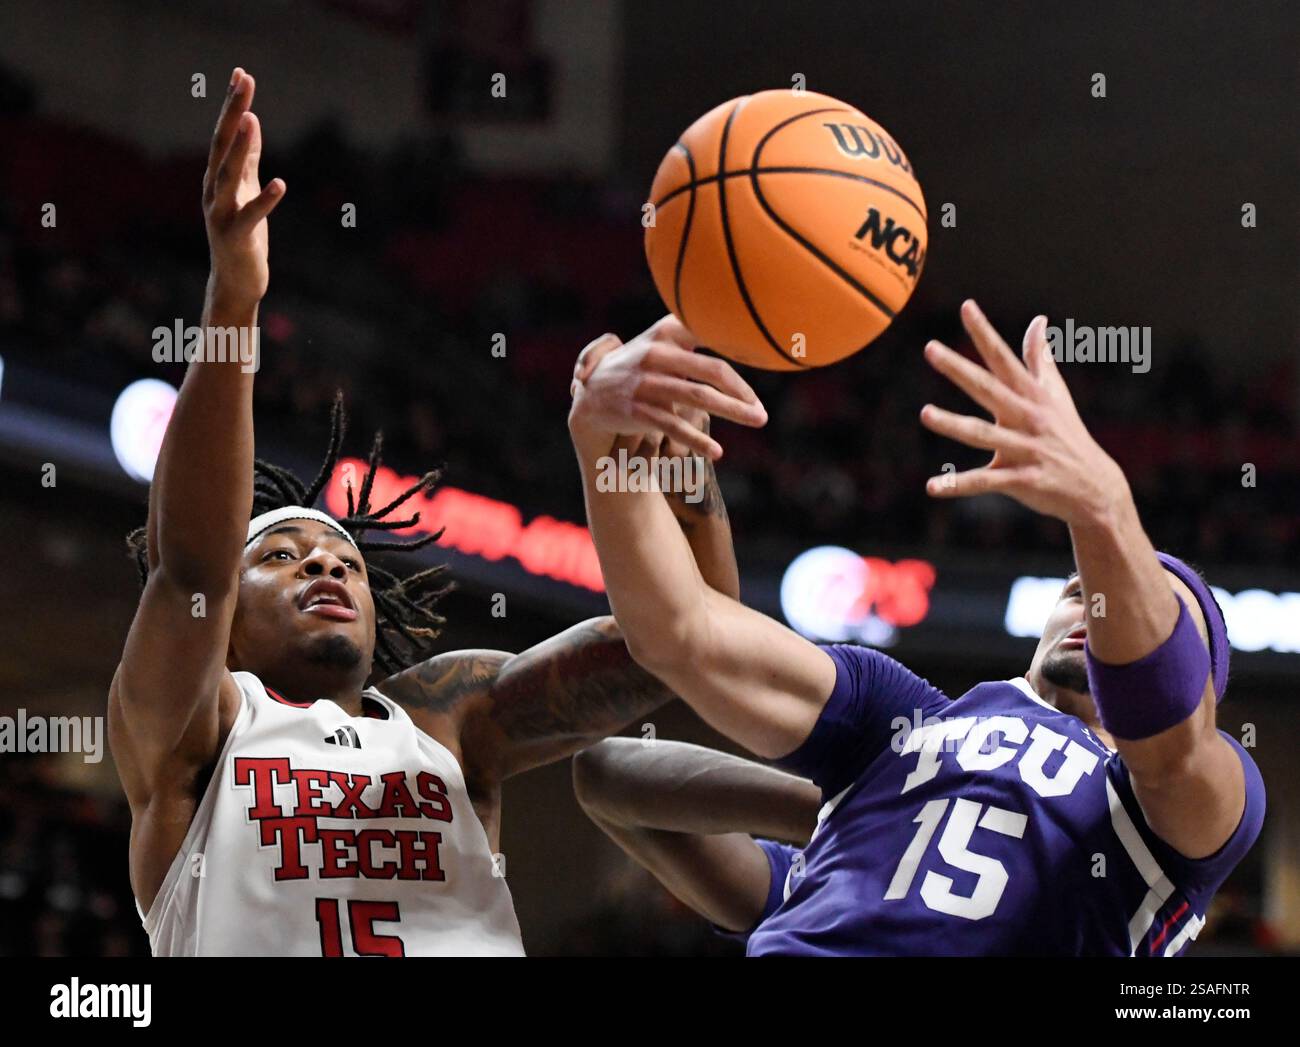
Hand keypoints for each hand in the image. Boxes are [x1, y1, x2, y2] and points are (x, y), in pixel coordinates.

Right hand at [202, 68, 284, 308]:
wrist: (235, 281)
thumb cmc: (242, 234)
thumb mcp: (246, 189)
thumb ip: (248, 157)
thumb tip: (251, 120)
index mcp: (217, 178)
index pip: (224, 133)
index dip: (232, 104)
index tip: (242, 73)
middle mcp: (212, 190)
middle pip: (222, 145)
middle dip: (232, 112)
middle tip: (243, 80)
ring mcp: (220, 214)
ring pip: (228, 175)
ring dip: (238, 147)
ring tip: (250, 118)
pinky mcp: (236, 237)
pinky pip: (250, 215)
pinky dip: (265, 200)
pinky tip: (280, 184)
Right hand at [568, 316, 766, 459]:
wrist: (590, 398)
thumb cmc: (636, 370)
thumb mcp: (657, 342)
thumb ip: (689, 333)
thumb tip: (738, 329)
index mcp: (664, 332)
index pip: (709, 333)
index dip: (739, 344)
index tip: (765, 359)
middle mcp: (655, 354)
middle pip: (712, 370)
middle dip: (743, 392)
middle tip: (763, 412)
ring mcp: (645, 382)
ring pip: (698, 397)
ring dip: (733, 411)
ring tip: (756, 421)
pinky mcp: (636, 409)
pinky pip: (674, 425)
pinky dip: (697, 440)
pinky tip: (717, 451)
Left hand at [919, 300, 1129, 527]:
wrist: (1096, 488)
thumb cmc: (1068, 435)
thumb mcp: (1057, 395)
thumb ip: (1041, 359)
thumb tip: (1038, 321)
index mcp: (1033, 396)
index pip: (1004, 358)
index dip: (985, 333)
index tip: (966, 306)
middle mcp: (1028, 418)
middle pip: (989, 389)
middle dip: (960, 369)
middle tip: (930, 349)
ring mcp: (1025, 449)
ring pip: (984, 434)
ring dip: (953, 425)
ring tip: (924, 413)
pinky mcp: (1022, 481)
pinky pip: (985, 482)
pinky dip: (958, 486)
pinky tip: (932, 487)